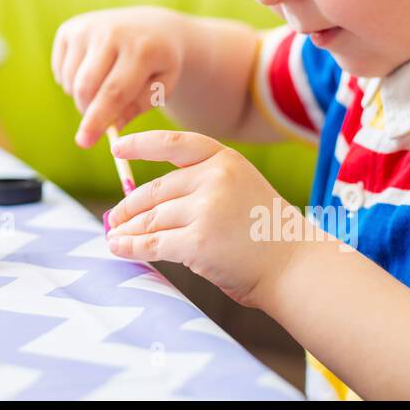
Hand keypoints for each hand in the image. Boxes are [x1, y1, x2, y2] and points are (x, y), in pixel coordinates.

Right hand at [51, 7, 186, 147]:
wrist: (152, 27)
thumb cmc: (158, 65)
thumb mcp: (160, 89)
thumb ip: (135, 109)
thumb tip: (108, 130)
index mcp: (141, 48)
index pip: (114, 92)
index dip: (97, 120)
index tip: (84, 142)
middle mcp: (111, 32)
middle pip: (86, 87)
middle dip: (87, 112)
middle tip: (98, 120)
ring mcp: (86, 27)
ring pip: (70, 81)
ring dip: (81, 97)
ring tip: (103, 90)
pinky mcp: (69, 28)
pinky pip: (60, 70)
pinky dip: (71, 81)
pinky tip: (92, 73)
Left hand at [104, 130, 302, 309]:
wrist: (296, 266)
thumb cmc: (266, 234)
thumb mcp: (240, 189)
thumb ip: (200, 188)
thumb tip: (145, 204)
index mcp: (224, 159)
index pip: (174, 143)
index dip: (141, 144)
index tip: (117, 146)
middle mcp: (214, 178)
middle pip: (155, 191)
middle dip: (129, 206)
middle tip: (114, 217)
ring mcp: (206, 209)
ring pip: (151, 219)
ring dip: (127, 230)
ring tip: (113, 236)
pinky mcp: (198, 242)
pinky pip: (154, 243)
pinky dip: (131, 247)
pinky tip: (118, 248)